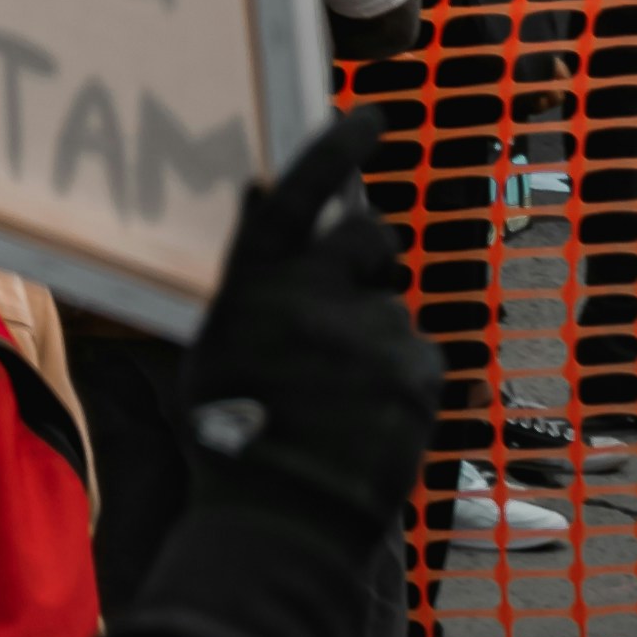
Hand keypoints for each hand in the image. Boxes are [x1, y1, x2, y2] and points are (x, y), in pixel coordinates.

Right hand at [179, 108, 441, 559]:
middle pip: (370, 235)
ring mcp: (370, 329)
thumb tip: (260, 192)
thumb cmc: (235, 436)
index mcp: (260, 278)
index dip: (339, 142)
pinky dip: (402, 383)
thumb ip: (248, 270)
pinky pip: (418, 357)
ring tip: (346, 397)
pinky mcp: (415, 370)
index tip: (369, 113)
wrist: (282, 524)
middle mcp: (315, 289)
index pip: (306, 183)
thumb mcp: (217, 345)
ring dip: (379, 339)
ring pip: (393, 310)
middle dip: (374, 254)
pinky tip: (371, 421)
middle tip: (361, 291)